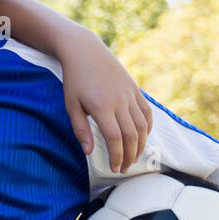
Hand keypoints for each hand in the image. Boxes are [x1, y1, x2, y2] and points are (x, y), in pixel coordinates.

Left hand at [60, 39, 152, 172]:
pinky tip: (142, 138)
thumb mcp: (71, 105)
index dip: (117, 157)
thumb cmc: (74, 79)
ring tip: (133, 157)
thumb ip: (81, 130)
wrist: (85, 50)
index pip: (115, 139)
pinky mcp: (135, 89)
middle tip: (124, 168)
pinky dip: (147, 128)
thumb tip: (89, 152)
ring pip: (142, 126)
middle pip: (132, 136)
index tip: (114, 168)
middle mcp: (120, 101)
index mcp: (102, 107)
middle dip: (130, 156)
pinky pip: (147, 113)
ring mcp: (130, 95)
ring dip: (140, 145)